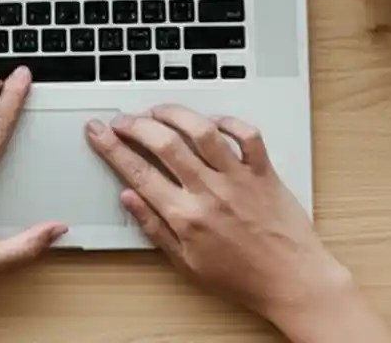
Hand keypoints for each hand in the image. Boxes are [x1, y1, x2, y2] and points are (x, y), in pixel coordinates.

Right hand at [86, 106, 390, 342]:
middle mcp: (210, 192)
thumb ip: (154, 228)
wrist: (291, 280)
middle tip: (122, 119)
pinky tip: (212, 120)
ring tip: (158, 110)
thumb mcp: (185, 263)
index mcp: (186, 216)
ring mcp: (238, 178)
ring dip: (175, 114)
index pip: (138, 173)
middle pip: (165, 144)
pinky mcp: (264, 172)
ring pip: (202, 131)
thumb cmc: (241, 277)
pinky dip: (230, 121)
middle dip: (136, 125)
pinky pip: (247, 135)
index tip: (98, 132)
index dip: (112, 148)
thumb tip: (128, 198)